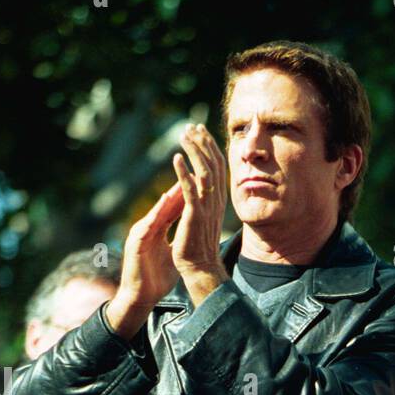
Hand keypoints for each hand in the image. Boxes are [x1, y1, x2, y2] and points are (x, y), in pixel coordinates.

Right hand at [106, 182, 184, 335]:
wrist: (140, 298)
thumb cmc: (156, 280)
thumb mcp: (173, 256)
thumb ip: (180, 241)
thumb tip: (195, 235)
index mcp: (158, 231)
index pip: (174, 209)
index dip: (188, 197)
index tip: (203, 184)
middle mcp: (149, 228)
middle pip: (166, 206)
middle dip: (179, 189)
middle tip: (193, 173)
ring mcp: (141, 234)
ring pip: (156, 211)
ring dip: (167, 196)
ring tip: (181, 182)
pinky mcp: (136, 243)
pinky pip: (147, 224)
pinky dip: (156, 212)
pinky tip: (164, 202)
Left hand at [170, 123, 227, 283]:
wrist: (200, 269)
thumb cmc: (199, 248)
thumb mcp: (205, 219)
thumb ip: (204, 202)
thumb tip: (201, 189)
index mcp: (218, 200)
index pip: (217, 167)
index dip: (209, 147)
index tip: (200, 131)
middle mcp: (215, 201)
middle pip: (213, 164)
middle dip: (203, 143)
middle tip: (192, 126)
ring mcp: (206, 208)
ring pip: (204, 172)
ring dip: (194, 151)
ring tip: (184, 135)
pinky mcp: (195, 216)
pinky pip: (190, 190)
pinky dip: (183, 173)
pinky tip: (176, 158)